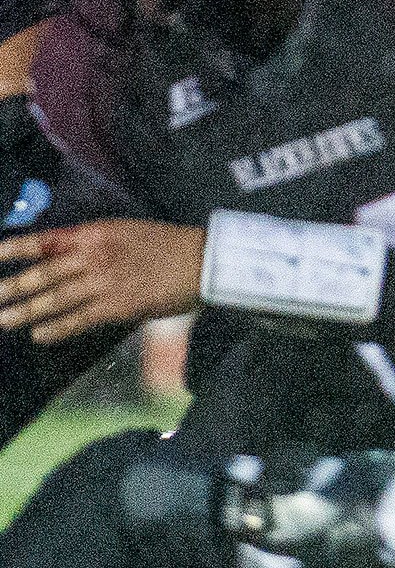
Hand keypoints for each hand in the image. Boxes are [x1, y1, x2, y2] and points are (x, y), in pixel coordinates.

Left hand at [0, 219, 203, 342]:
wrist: (202, 261)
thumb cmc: (167, 245)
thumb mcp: (124, 232)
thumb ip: (92, 243)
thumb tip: (62, 255)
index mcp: (93, 234)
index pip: (43, 241)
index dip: (14, 249)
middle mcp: (93, 257)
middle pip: (43, 273)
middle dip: (12, 287)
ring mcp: (104, 283)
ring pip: (55, 298)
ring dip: (26, 311)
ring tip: (3, 320)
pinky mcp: (118, 306)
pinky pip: (80, 319)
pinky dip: (57, 328)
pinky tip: (39, 335)